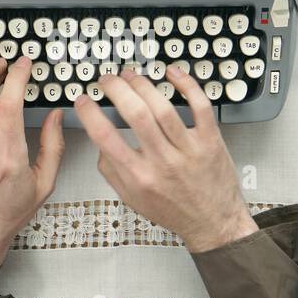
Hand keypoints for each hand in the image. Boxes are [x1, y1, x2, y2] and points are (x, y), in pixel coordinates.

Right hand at [74, 65, 257, 252]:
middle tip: (108, 79)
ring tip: (131, 75)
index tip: (84, 100)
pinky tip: (172, 73)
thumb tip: (99, 141)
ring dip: (143, 85)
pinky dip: (186, 85)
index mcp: (139, 176)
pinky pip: (200, 106)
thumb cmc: (173, 210)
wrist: (213, 223)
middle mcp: (163, 162)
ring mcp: (188, 150)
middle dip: (117, 89)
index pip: (105, 138)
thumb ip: (111, 170)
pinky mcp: (210, 141)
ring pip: (164, 108)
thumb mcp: (131, 198)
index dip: (90, 113)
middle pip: (136, 114)